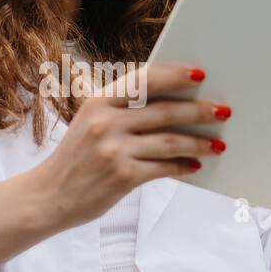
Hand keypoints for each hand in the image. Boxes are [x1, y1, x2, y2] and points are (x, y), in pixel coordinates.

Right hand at [33, 63, 228, 228]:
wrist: (49, 196)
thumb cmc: (75, 158)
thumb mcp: (89, 123)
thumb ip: (121, 111)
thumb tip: (172, 105)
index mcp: (98, 102)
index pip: (143, 80)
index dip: (174, 75)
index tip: (199, 75)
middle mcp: (105, 122)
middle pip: (164, 111)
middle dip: (198, 110)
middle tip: (222, 111)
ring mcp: (114, 150)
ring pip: (170, 141)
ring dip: (198, 142)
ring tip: (217, 144)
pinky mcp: (123, 176)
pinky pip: (164, 167)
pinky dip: (182, 166)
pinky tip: (194, 165)